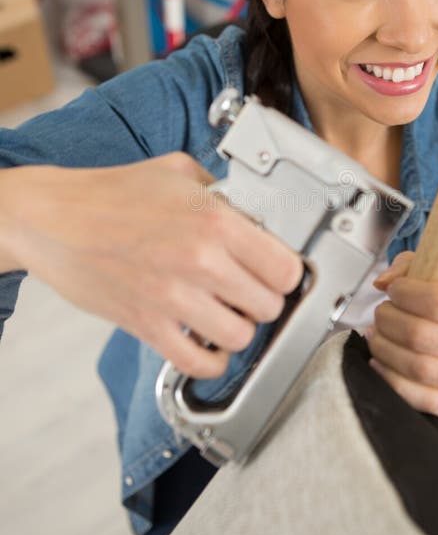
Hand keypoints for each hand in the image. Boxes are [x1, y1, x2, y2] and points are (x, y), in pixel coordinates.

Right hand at [0, 154, 302, 377]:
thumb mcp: (178, 172)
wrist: (53, 218)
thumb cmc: (112, 193)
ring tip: (226, 314)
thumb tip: (253, 212)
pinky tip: (205, 342)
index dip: (286, 272)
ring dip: (238, 329)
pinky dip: (210, 360)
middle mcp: (201, 260)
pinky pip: (199, 362)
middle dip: (264, 300)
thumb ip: (223, 191)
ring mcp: (174, 298)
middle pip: (270, 305)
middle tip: (249, 291)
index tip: (278, 271)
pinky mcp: (148, 325)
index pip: (286, 267)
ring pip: (240, 337)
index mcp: (216, 220)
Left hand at [366, 251, 437, 417]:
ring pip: (419, 368)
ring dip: (385, 349)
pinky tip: (381, 362)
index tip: (394, 290)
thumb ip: (416, 267)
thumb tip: (383, 282)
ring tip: (377, 335)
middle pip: (424, 336)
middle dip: (390, 321)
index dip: (408, 294)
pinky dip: (392, 379)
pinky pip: (422, 398)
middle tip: (381, 313)